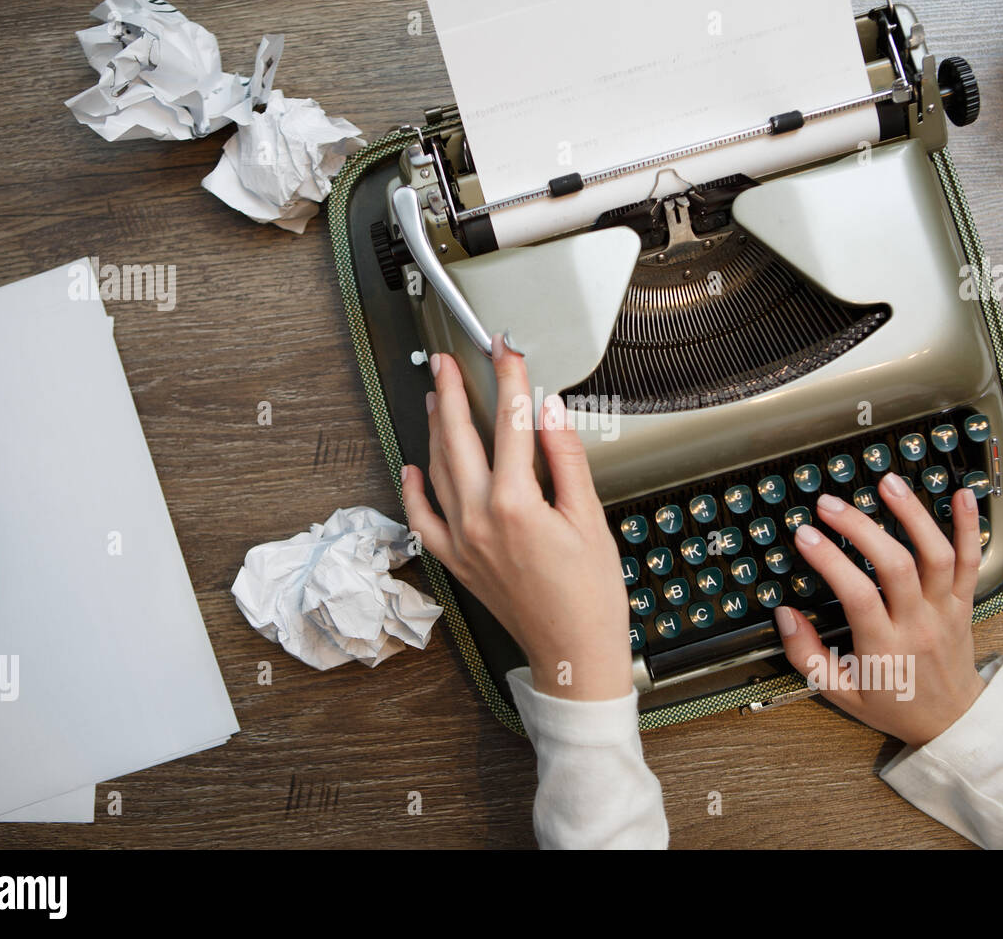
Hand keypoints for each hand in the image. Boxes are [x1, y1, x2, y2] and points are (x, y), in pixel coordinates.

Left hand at [400, 335, 632, 700]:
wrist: (574, 653)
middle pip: (458, 439)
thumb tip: (549, 411)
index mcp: (515, 504)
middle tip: (446, 360)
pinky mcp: (457, 561)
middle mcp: (478, 519)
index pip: (510, 423)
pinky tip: (413, 467)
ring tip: (433, 396)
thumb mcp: (590, 518)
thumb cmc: (589, 595)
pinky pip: (423, 519)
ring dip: (434, 429)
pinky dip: (415, 490)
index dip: (508, 378)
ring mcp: (462, 541)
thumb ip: (565, 459)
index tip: (505, 349)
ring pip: (437, 471)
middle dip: (452, 392)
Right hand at [774, 474, 986, 747]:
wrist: (953, 722)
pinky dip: (969, 526)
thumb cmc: (895, 705)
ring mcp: (945, 610)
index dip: (830, 561)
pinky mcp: (964, 602)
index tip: (805, 536)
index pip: (857, 595)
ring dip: (913, 515)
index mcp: (885, 648)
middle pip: (896, 566)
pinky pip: (971, 561)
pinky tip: (960, 494)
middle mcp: (918, 624)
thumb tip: (785, 616)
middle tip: (830, 504)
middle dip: (861, 529)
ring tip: (887, 483)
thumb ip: (808, 656)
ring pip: (936, 556)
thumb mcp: (841, 694)